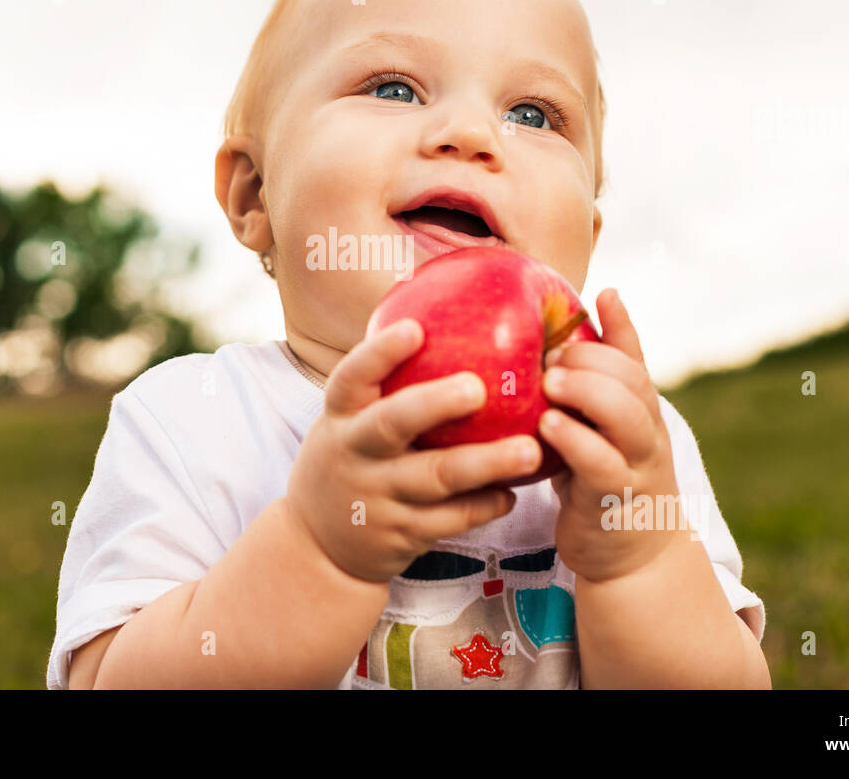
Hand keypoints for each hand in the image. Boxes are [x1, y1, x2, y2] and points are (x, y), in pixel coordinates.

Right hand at [284, 319, 543, 583]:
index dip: (380, 353)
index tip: (414, 329)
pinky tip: (512, 491)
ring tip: (529, 450)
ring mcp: (377, 496)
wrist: (318, 543)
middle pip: (393, 424)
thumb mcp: (348, 420)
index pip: (352, 377)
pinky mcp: (401, 534)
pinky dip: (485, 504)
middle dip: (435, 404)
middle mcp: (354, 452)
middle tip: (478, 388)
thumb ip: (383, 383)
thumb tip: (431, 306)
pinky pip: (451, 519)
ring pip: (436, 479)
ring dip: (486, 463)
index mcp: (341, 416)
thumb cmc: (351, 459)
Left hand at [540, 289, 684, 582]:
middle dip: (592, 359)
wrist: (631, 559)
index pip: (635, 357)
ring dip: (586, 391)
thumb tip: (552, 342)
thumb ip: (584, 393)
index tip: (601, 294)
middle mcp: (646, 430)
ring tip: (550, 382)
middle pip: (632, 378)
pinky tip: (547, 427)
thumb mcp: (596, 433)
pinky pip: (602, 463)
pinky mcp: (615, 499)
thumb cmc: (601, 484)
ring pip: (626, 414)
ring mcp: (637, 464)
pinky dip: (576, 440)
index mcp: (640, 409)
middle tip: (550, 357)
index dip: (620, 324)